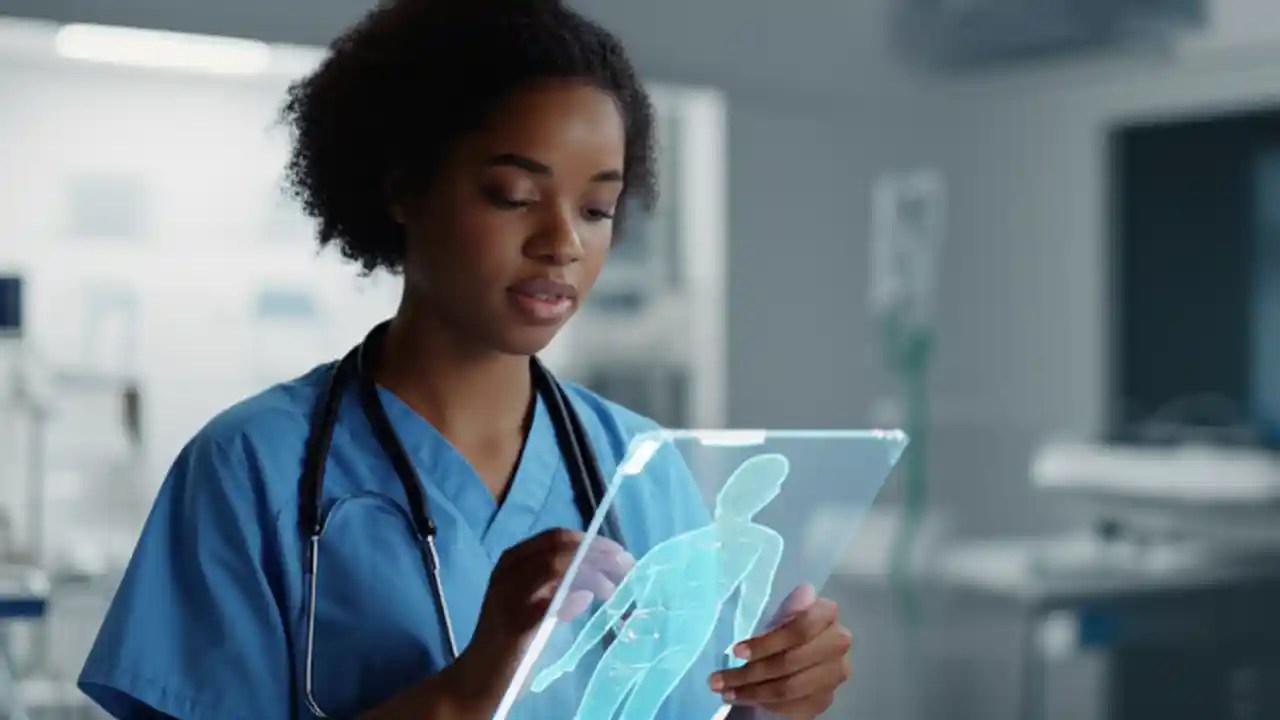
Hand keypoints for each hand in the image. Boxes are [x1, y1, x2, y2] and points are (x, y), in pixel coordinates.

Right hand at [364, 529, 631, 719]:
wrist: (477, 681)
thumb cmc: (510, 645)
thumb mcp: (537, 608)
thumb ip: (560, 593)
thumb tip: (591, 588)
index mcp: (512, 562)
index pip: (557, 537)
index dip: (592, 541)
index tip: (620, 553)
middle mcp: (508, 571)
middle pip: (560, 545)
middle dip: (600, 552)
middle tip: (627, 566)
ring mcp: (509, 593)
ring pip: (559, 563)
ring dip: (595, 571)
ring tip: (617, 588)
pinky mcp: (516, 621)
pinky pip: (553, 596)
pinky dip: (579, 594)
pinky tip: (594, 602)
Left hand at [709, 584, 851, 719]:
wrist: (793, 658)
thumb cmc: (781, 629)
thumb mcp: (778, 615)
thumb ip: (788, 607)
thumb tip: (804, 590)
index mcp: (827, 613)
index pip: (801, 628)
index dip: (767, 642)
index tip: (736, 651)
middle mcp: (837, 643)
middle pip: (791, 662)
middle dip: (750, 673)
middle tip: (718, 680)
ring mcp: (835, 673)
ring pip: (789, 688)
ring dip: (752, 692)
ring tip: (726, 691)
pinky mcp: (825, 698)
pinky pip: (791, 706)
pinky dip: (765, 704)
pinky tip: (746, 699)